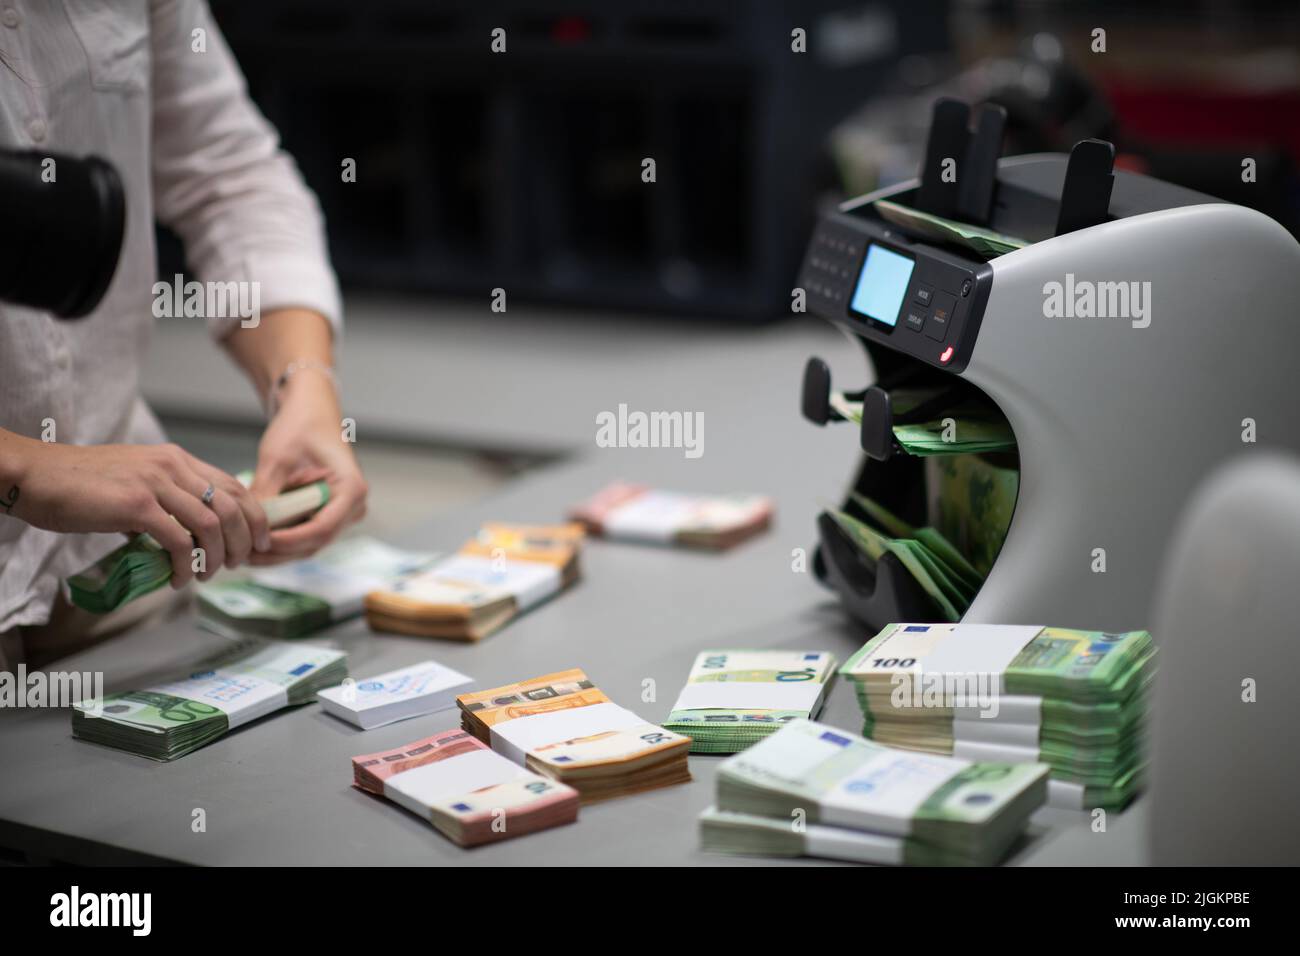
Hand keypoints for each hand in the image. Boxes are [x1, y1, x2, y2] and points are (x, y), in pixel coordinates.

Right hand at [6, 440, 268, 585]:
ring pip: (210, 524)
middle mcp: (172, 466)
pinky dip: (186, 564)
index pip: (234, 487)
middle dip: (243, 541)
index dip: (255, 518)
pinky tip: (179, 578)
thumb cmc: (80, 484)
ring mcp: (155, 483)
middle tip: (237, 565)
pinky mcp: (136, 505)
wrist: (36, 476)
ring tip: (206, 575)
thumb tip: (186, 536)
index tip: (260, 543)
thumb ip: (165, 500)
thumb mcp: (136, 481)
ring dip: (216, 557)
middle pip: (231, 506)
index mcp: (177, 459)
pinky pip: (178, 541)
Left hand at [247, 368, 366, 563]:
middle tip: (240, 553)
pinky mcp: (329, 515)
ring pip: (309, 545)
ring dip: (276, 552)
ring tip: (241, 551)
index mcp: (352, 490)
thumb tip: (246, 525)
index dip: (287, 541)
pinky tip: (252, 543)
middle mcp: (353, 507)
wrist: (312, 412)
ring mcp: (343, 514)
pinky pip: (305, 537)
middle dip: (277, 551)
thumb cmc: (300, 427)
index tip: (254, 543)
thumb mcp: (278, 458)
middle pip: (315, 542)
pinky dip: (280, 542)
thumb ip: (266, 492)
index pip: (321, 529)